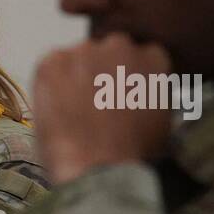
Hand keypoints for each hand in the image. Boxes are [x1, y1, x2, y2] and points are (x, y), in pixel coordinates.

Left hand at [32, 33, 174, 183]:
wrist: (100, 167)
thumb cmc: (132, 152)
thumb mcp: (162, 119)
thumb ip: (151, 92)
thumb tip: (139, 91)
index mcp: (152, 57)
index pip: (138, 56)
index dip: (126, 78)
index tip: (119, 95)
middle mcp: (119, 46)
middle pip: (107, 52)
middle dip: (101, 73)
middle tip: (95, 104)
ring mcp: (84, 52)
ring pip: (78, 58)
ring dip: (75, 77)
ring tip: (74, 111)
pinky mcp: (53, 63)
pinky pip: (50, 66)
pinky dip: (51, 83)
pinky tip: (58, 108)